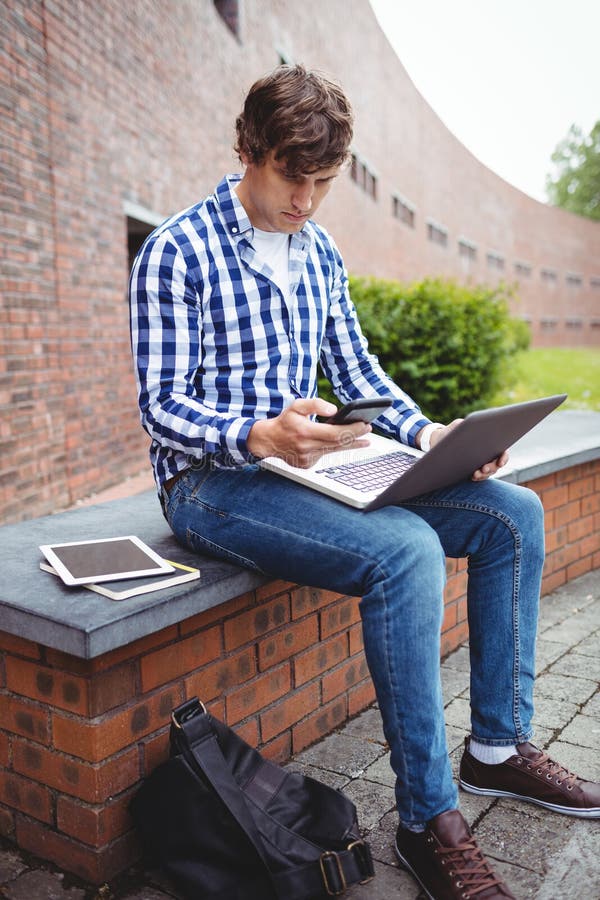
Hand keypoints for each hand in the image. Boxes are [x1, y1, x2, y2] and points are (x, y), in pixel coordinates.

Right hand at [247, 398, 371, 467]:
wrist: (268, 440)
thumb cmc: (285, 421)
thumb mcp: (297, 406)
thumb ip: (315, 404)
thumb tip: (334, 410)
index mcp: (305, 432)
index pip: (335, 434)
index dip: (352, 430)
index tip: (365, 425)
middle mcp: (307, 447)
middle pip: (338, 443)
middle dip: (356, 436)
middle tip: (368, 429)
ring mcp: (307, 458)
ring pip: (334, 451)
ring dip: (351, 445)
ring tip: (365, 440)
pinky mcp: (307, 464)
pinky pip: (325, 455)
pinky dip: (333, 448)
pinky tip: (342, 443)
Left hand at [429, 419, 509, 479]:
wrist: (439, 440)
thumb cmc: (452, 430)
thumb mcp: (457, 425)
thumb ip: (463, 426)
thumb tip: (466, 426)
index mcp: (488, 442)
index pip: (502, 451)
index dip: (503, 458)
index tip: (500, 463)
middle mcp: (488, 453)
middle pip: (496, 464)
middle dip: (491, 468)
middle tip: (484, 469)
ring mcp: (481, 462)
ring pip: (488, 472)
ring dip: (484, 474)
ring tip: (475, 474)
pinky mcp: (473, 469)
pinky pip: (479, 476)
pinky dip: (477, 477)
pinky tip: (472, 476)